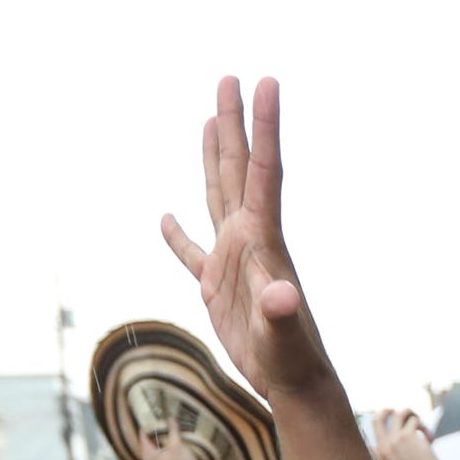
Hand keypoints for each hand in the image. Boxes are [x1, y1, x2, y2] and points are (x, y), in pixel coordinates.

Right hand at [161, 78, 333, 402]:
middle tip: (231, 77)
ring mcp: (232, 261)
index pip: (262, 171)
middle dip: (234, 122)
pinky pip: (192, 254)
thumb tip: (281, 296)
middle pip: (238, 168)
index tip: (265, 82)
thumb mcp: (281, 336)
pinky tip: (166, 217)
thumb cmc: (290, 360)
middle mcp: (249, 240)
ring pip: (218, 195)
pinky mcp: (217, 288)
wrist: (293, 383)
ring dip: (211, 157)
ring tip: (209, 119)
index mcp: (263, 239)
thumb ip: (279, 314)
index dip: (264, 127)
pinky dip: (178, 236)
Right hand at [367, 409, 438, 459]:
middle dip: (386, 410)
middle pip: (377, 419)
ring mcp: (394, 439)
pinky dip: (422, 426)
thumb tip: (375, 441)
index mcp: (379, 456)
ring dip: (409, 413)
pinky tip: (428, 436)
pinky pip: (414, 420)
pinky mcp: (408, 434)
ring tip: (416, 419)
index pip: (369, 434)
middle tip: (393, 410)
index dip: (378, 424)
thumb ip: (386, 455)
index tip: (386, 420)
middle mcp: (383, 446)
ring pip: (399, 414)